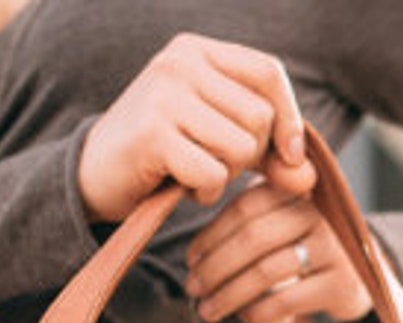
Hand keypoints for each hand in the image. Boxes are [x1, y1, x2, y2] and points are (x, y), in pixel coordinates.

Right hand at [78, 33, 313, 222]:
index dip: (289, 118)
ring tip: (196, 174)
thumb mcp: (217, 141)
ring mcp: (164, 94)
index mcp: (197, 50)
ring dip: (226, 176)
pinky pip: (213, 174)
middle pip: (260, 117)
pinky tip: (180, 186)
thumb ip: (267, 153)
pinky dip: (204, 193)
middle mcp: (180, 62)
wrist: (92, 176)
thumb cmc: (161, 156)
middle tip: (216, 165)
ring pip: (240, 146)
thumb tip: (310, 177)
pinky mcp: (153, 133)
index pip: (268, 73)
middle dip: (249, 155)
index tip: (289, 155)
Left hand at [184, 179, 372, 322]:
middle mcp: (318, 213)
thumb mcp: (281, 222)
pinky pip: (287, 299)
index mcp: (296, 190)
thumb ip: (247, 222)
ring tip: (208, 310)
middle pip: (254, 237)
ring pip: (267, 270)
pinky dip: (257, 311)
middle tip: (193, 289)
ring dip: (229, 294)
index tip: (190, 260)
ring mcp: (333, 248)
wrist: (359, 275)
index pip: (246, 207)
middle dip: (215, 267)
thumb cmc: (303, 248)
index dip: (212, 235)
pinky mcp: (340, 284)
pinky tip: (243, 316)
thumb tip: (193, 259)